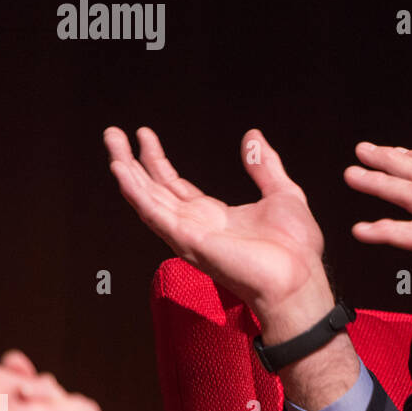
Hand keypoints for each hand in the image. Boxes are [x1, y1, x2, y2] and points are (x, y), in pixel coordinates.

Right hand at [104, 126, 332, 338]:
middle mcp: (195, 226)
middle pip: (153, 189)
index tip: (145, 136)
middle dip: (132, 161)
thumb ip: (265, 166)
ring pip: (147, 198)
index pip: (175, 186)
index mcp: (214, 217)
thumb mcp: (282, 193)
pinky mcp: (188, 240)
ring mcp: (189, 234)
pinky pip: (155, 213)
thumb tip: (253, 137)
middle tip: (113, 133)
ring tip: (112, 143)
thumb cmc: (295, 249)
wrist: (299, 277)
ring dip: (126, 170)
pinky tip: (122, 170)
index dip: (157, 161)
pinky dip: (136, 192)